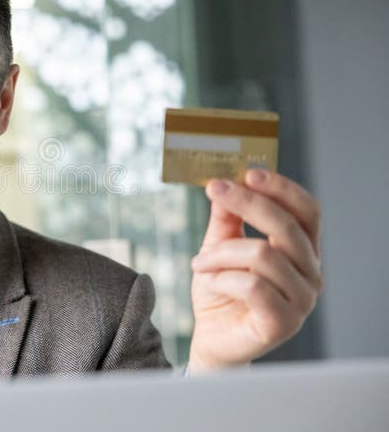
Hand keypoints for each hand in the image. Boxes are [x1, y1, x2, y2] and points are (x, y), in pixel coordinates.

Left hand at [187, 170, 322, 371]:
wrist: (211, 337)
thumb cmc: (221, 289)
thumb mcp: (218, 245)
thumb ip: (226, 217)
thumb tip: (224, 183)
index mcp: (302, 250)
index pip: (306, 210)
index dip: (281, 188)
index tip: (248, 173)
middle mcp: (311, 273)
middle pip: (286, 226)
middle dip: (247, 203)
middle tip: (215, 190)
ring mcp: (302, 300)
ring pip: (262, 255)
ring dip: (220, 254)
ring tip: (200, 264)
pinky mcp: (283, 323)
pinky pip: (252, 286)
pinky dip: (222, 279)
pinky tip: (210, 283)